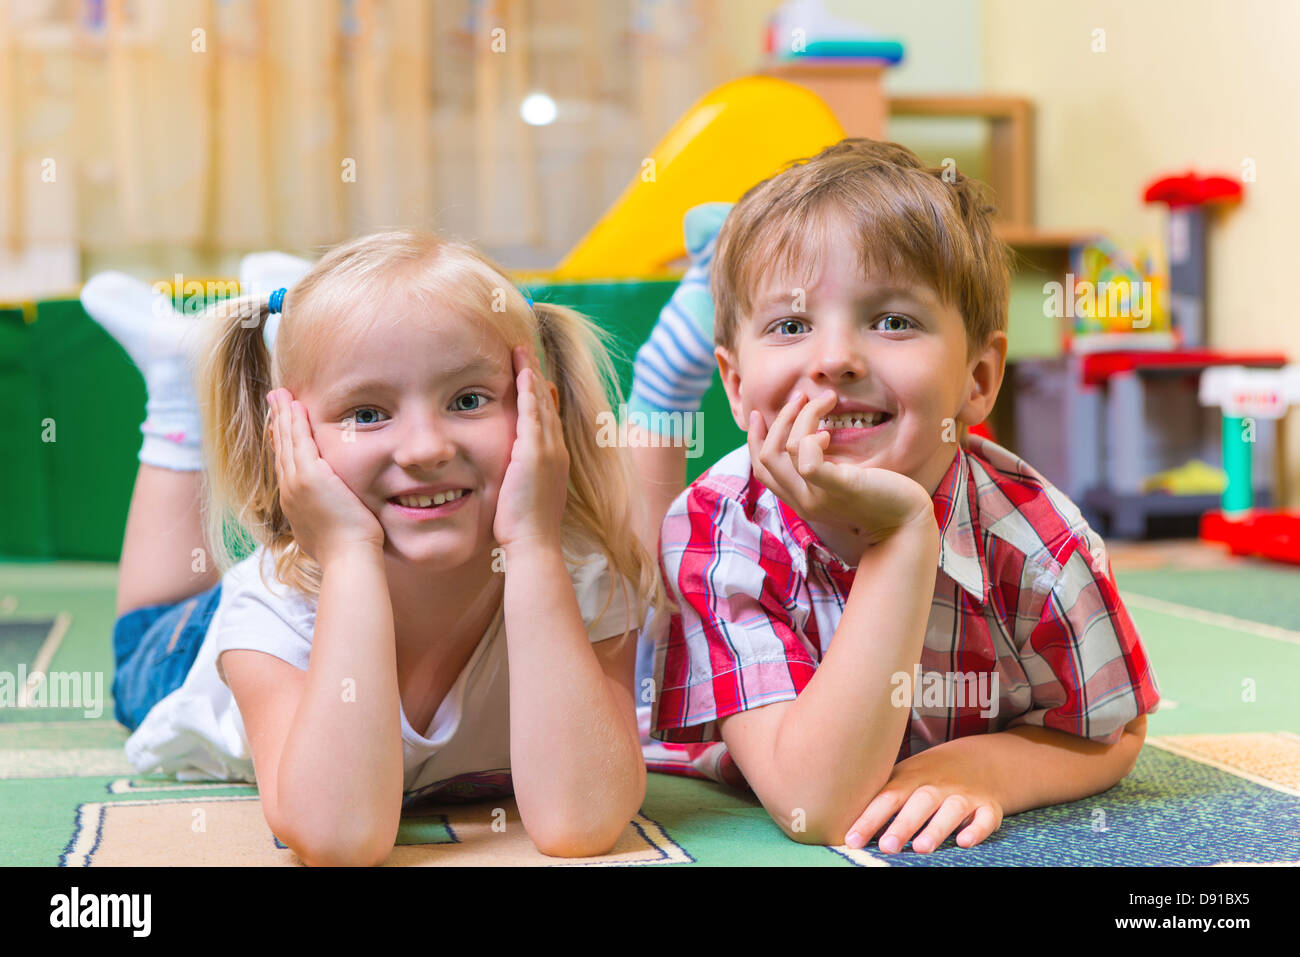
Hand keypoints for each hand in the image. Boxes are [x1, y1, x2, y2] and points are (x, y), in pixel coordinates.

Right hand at [266, 389, 383, 566]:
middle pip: (281, 450)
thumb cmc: (348, 552)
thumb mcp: (330, 533)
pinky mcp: (309, 477)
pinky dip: (296, 423)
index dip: (283, 444)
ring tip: (280, 395)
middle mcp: (290, 492)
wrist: (349, 559)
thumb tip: (335, 518)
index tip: (281, 427)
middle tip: (274, 402)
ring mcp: (296, 484)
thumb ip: (328, 519)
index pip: (286, 466)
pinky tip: (295, 406)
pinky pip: (300, 442)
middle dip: (278, 424)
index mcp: (295, 504)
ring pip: (287, 442)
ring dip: (283, 416)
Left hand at [493, 346, 569, 550]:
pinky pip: (532, 414)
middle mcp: (557, 450)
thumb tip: (509, 474)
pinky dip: (528, 391)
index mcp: (555, 460)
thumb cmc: (525, 528)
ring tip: (522, 351)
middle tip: (526, 351)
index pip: (547, 419)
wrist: (535, 543)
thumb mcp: (524, 496)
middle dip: (536, 376)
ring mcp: (549, 450)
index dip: (538, 395)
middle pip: (547, 404)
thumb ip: (519, 478)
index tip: (529, 375)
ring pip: (540, 403)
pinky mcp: (536, 453)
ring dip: (531, 375)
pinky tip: (522, 373)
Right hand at [747, 388, 935, 547]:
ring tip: (824, 401)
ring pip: (785, 450)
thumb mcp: (841, 482)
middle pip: (767, 457)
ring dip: (801, 416)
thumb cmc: (880, 497)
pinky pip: (807, 460)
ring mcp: (817, 497)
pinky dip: (811, 437)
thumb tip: (810, 434)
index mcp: (800, 499)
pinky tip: (828, 433)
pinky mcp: (838, 488)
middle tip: (801, 397)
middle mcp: (802, 501)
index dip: (756, 438)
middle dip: (779, 419)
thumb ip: (821, 467)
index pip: (761, 468)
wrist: (906, 524)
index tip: (761, 414)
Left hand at [843, 742, 1003, 854]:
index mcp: (911, 779)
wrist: (979, 760)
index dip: (868, 819)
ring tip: (921, 848)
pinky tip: (965, 842)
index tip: (851, 840)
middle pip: (918, 803)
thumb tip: (839, 818)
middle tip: (886, 846)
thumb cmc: (928, 777)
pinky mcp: (988, 806)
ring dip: (937, 828)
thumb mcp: (903, 778)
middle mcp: (937, 785)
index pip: (886, 798)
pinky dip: (978, 829)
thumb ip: (879, 796)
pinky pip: (986, 817)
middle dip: (903, 824)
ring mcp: (964, 795)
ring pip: (952, 809)